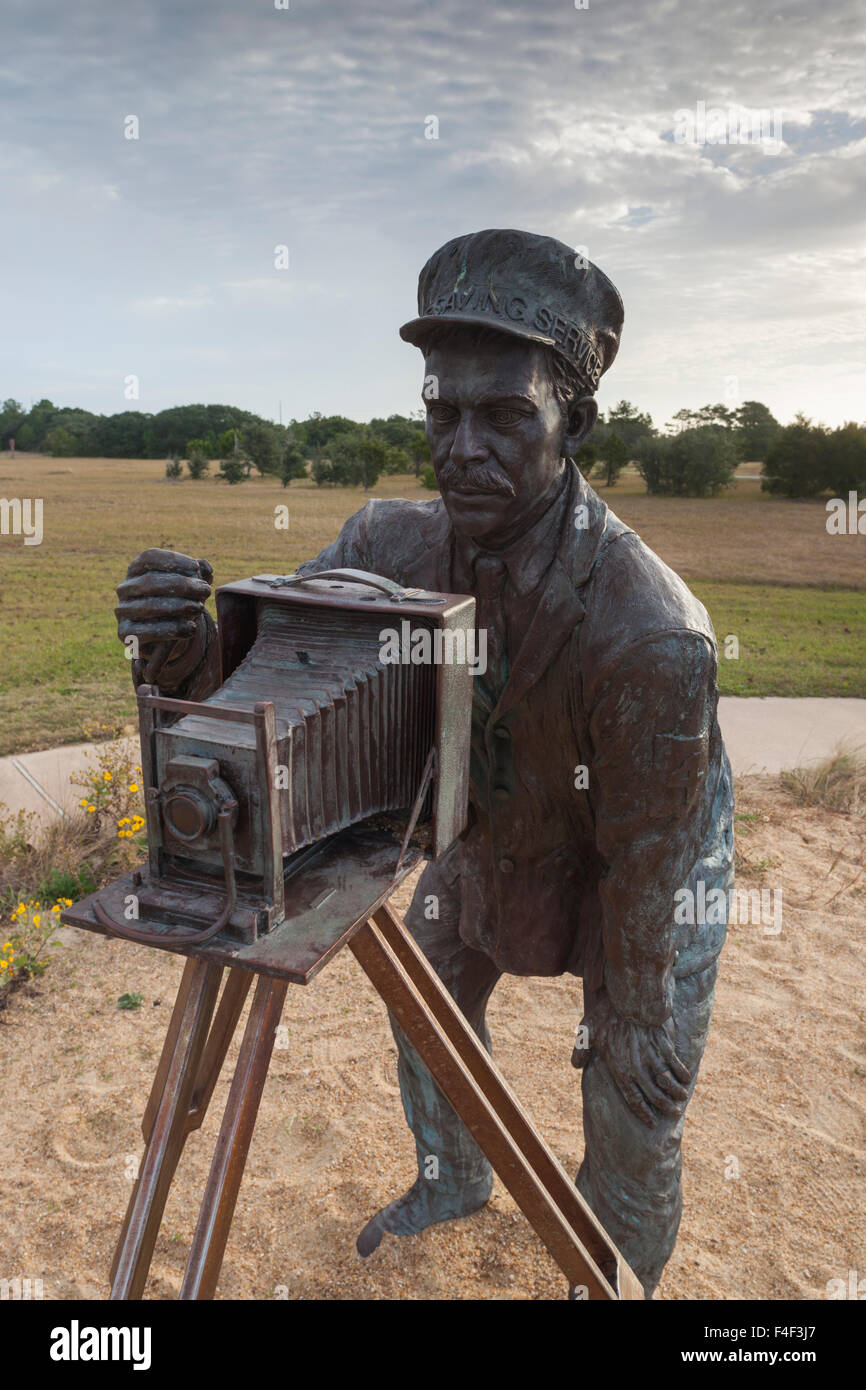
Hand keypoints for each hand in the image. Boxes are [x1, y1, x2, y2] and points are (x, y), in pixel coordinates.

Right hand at [115, 548, 212, 685]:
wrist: (165, 637)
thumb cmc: (177, 603)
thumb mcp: (189, 586)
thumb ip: (198, 574)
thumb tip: (205, 566)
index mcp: (136, 570)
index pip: (149, 557)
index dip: (172, 560)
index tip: (195, 567)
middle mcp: (125, 588)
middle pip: (150, 581)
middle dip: (182, 585)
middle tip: (205, 590)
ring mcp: (123, 611)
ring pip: (148, 606)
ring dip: (179, 607)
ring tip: (199, 608)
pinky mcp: (125, 633)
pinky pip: (147, 631)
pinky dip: (172, 629)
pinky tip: (191, 628)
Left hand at [572, 993, 691, 1127]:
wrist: (630, 996)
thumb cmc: (607, 1012)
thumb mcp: (588, 1030)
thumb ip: (581, 1050)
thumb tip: (575, 1066)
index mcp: (620, 1069)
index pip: (633, 1099)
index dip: (643, 1113)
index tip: (652, 1122)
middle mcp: (637, 1068)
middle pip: (654, 1096)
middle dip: (664, 1108)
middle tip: (673, 1113)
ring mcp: (652, 1057)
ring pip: (668, 1084)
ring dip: (676, 1094)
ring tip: (681, 1099)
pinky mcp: (664, 1045)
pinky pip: (676, 1065)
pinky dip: (682, 1074)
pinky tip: (686, 1078)